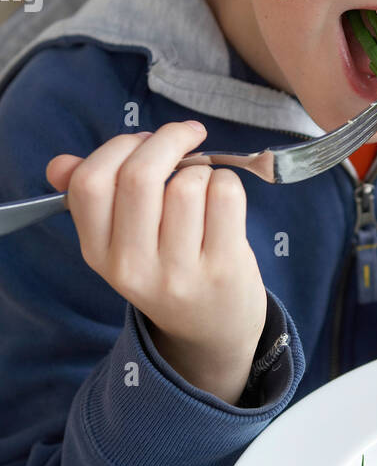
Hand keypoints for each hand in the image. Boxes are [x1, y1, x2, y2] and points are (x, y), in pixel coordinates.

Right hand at [45, 122, 267, 404]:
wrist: (211, 330)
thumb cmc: (167, 268)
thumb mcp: (121, 243)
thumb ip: (94, 199)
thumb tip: (60, 164)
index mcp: (98, 252)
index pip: (90, 183)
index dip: (120, 146)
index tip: (146, 139)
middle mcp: (132, 266)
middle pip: (140, 176)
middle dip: (167, 140)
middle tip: (187, 135)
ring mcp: (178, 271)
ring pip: (187, 184)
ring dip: (201, 169)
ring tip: (204, 184)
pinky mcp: (223, 268)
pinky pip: (225, 195)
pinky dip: (227, 181)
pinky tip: (223, 197)